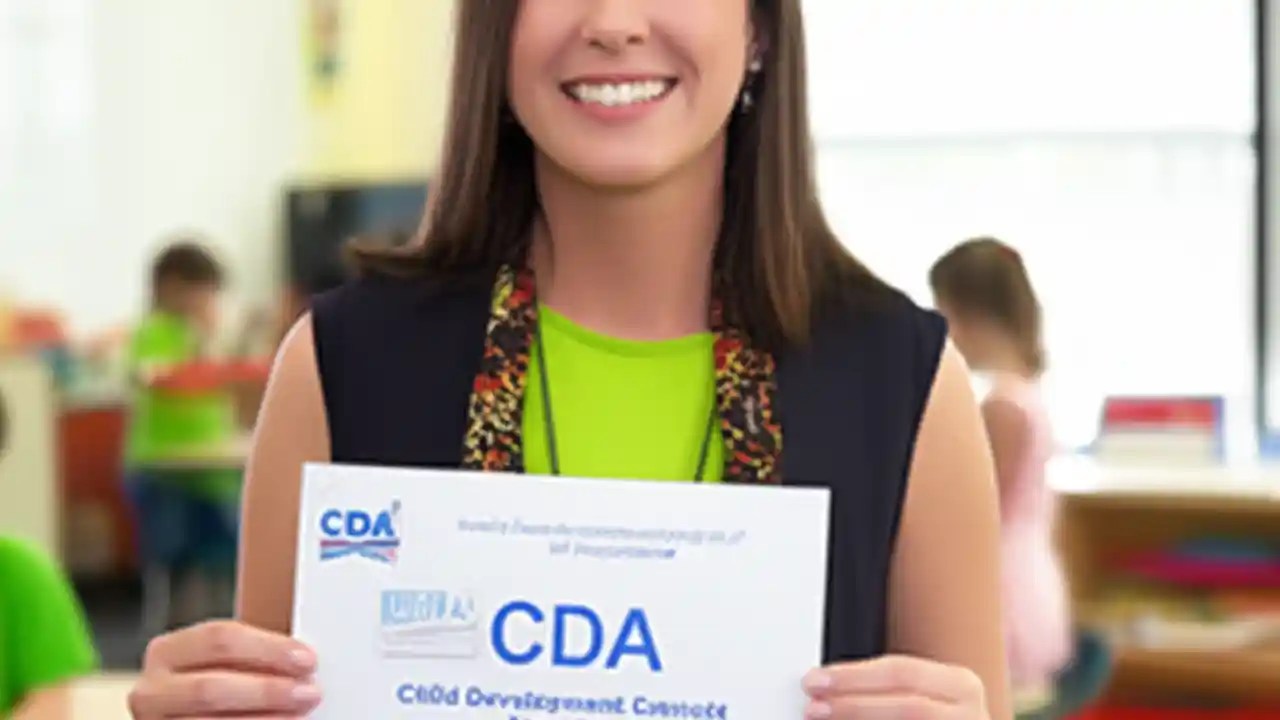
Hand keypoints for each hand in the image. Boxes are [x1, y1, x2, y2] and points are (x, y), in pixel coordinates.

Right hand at [129, 620, 321, 717]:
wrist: (189, 713)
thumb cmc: (215, 682)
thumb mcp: (224, 663)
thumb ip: (252, 657)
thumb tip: (302, 660)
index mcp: (167, 652)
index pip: (219, 639)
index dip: (268, 648)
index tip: (307, 659)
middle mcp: (152, 690)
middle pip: (211, 688)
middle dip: (266, 691)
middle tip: (309, 692)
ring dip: (263, 719)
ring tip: (298, 714)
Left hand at [802, 655, 988, 719]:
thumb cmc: (941, 715)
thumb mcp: (930, 693)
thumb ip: (889, 688)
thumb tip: (830, 686)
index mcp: (961, 685)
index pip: (901, 671)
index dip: (854, 675)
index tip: (816, 679)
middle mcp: (970, 714)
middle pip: (907, 705)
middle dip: (853, 703)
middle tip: (814, 705)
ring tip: (824, 718)